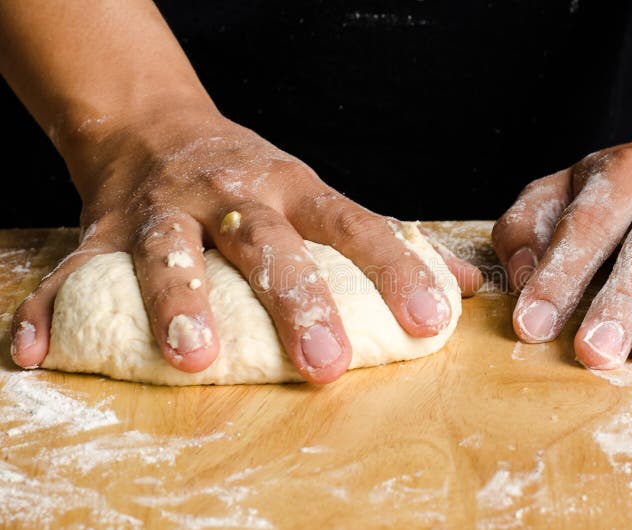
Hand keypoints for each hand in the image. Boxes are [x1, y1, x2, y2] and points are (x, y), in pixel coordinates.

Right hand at [10, 106, 481, 382]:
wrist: (161, 130)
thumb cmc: (258, 182)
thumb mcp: (322, 198)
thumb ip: (390, 243)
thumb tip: (465, 287)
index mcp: (294, 190)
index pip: (356, 227)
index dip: (395, 272)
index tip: (430, 322)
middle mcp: (231, 198)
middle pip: (267, 244)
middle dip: (295, 301)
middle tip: (324, 363)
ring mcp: (164, 212)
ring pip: (170, 254)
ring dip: (177, 303)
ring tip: (192, 358)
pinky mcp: (104, 230)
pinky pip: (72, 271)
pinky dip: (47, 308)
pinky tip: (34, 350)